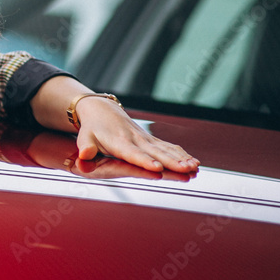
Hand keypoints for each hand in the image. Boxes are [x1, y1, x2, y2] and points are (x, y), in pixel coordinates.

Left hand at [29, 76, 198, 173]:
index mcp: (119, 142)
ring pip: (166, 149)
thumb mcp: (85, 137)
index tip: (157, 168)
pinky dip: (182, 153)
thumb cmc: (93, 128)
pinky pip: (168, 146)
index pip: (133, 153)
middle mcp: (135, 140)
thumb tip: (84, 154)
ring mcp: (145, 139)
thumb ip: (85, 147)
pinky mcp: (151, 140)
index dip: (145, 161)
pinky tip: (195, 162)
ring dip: (181, 158)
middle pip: (155, 153)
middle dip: (172, 161)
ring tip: (195, 167)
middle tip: (187, 169)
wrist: (102, 110)